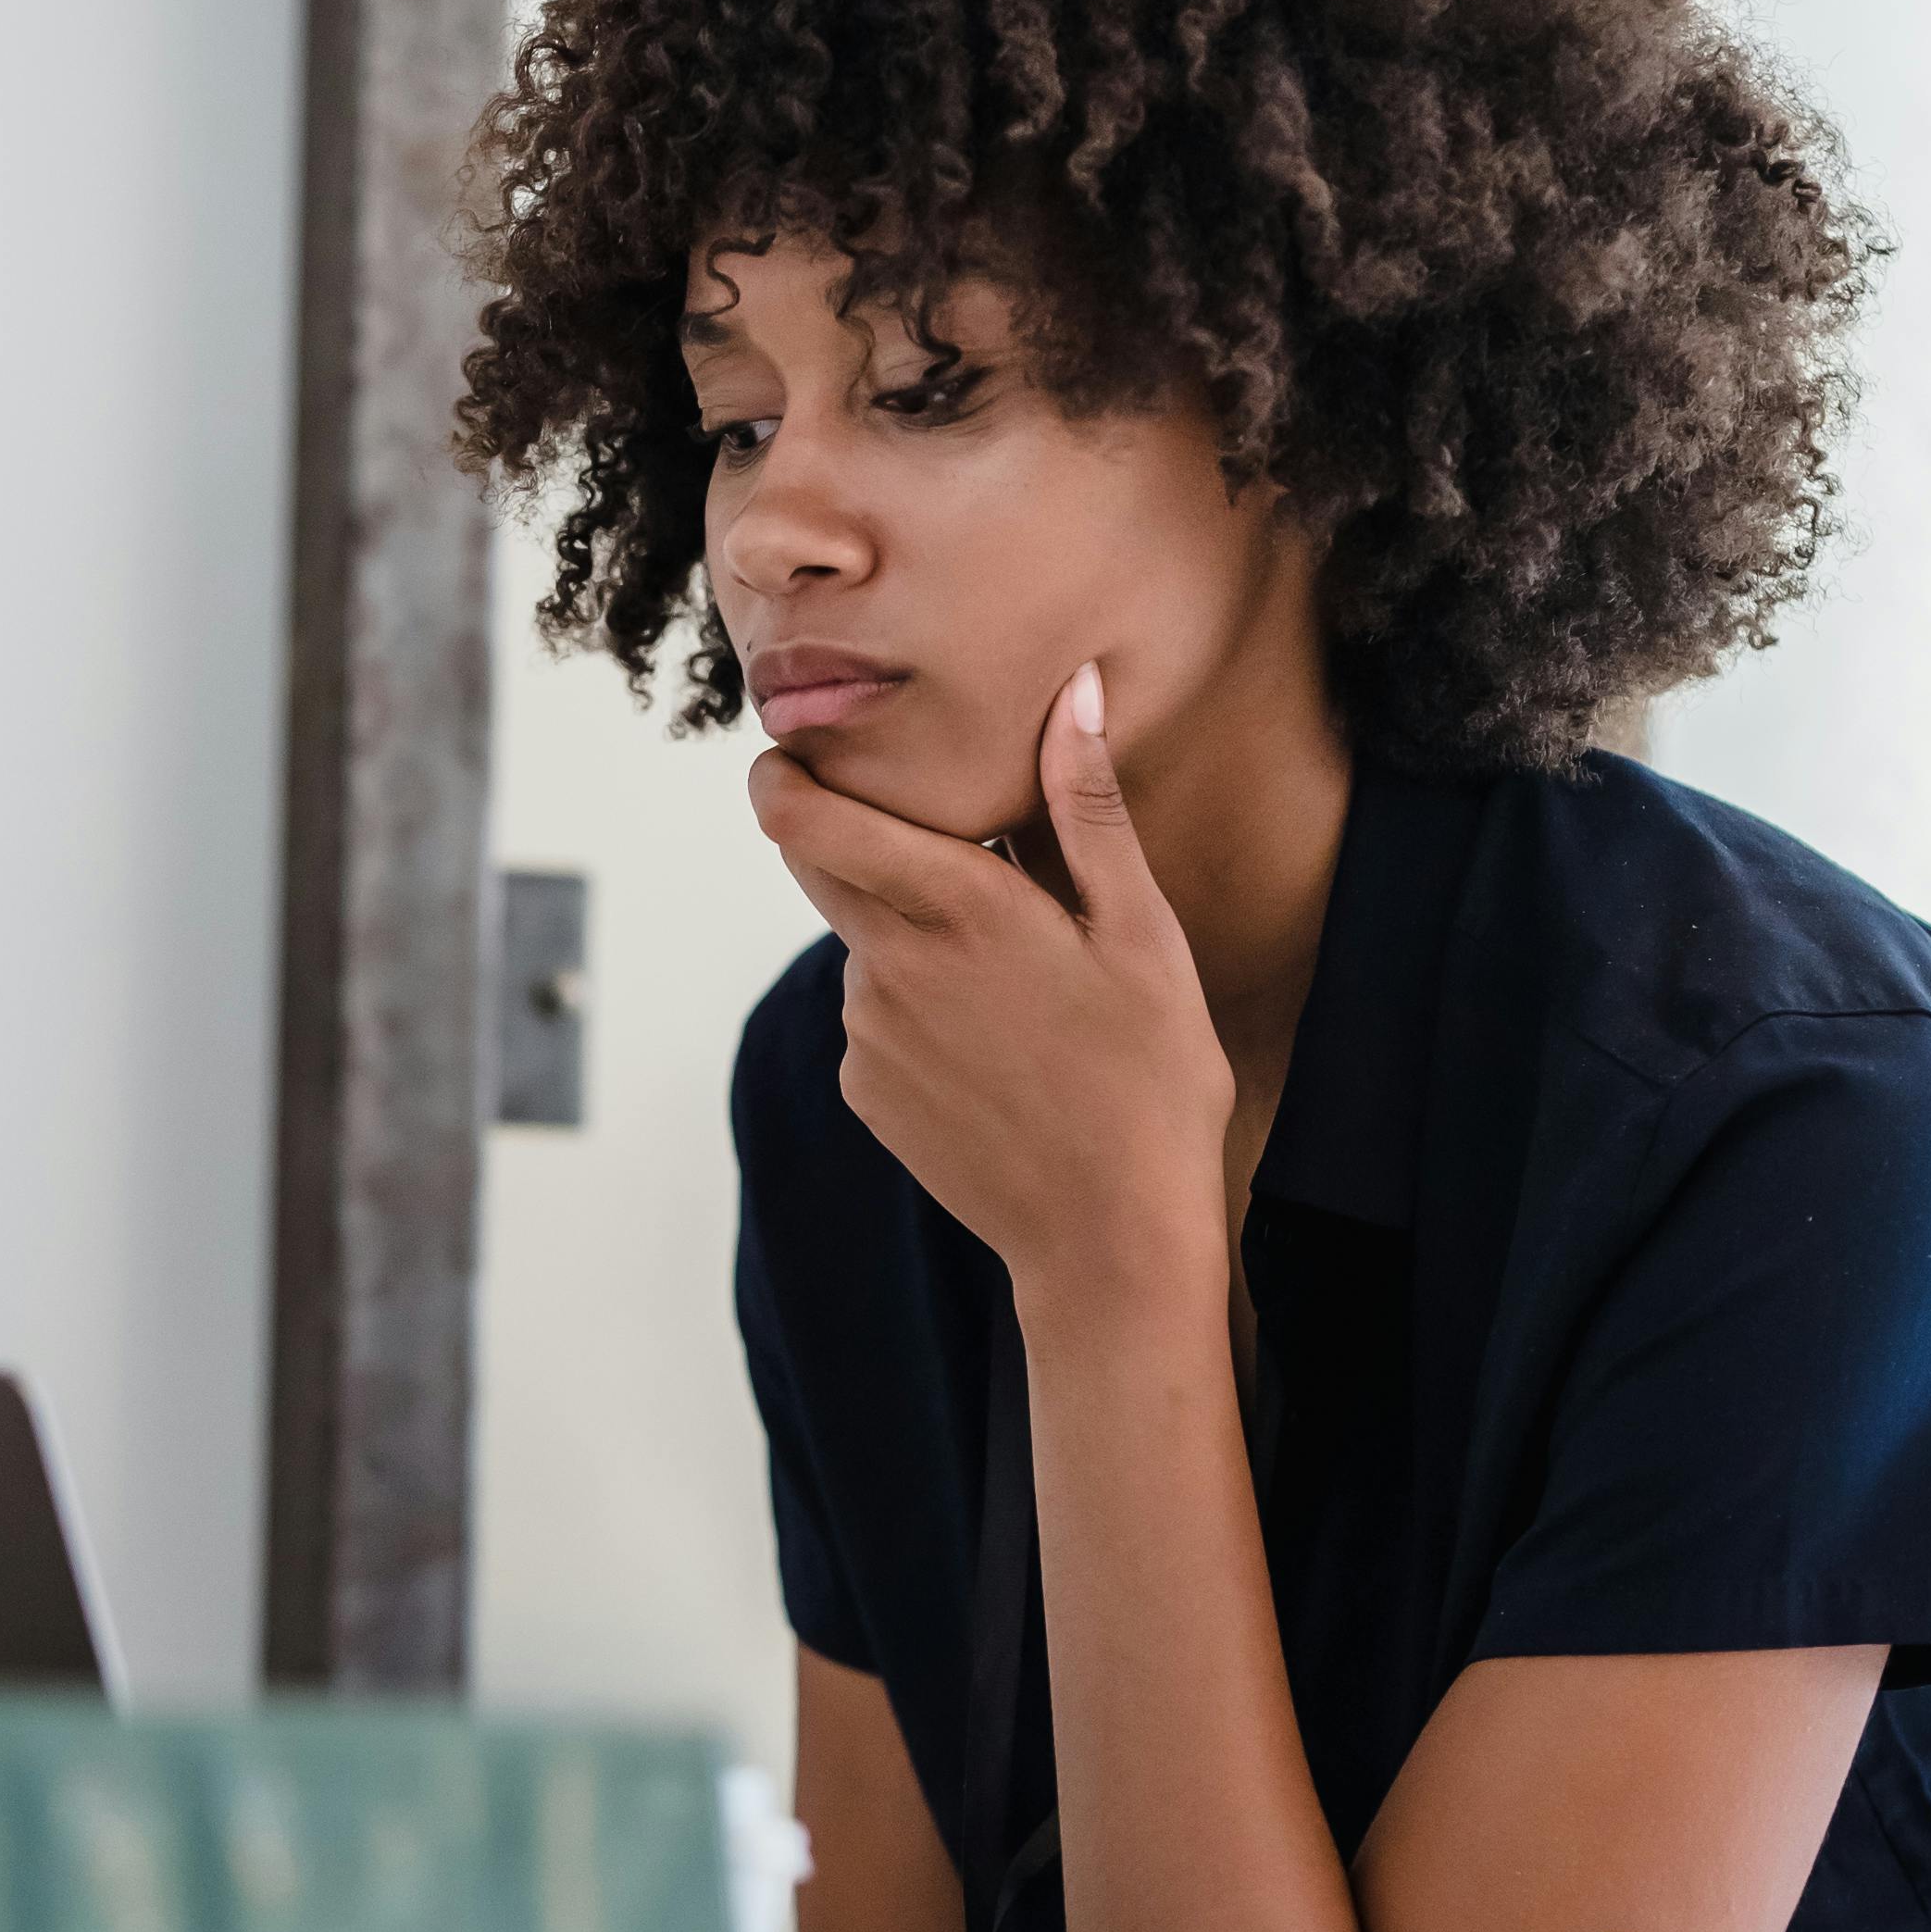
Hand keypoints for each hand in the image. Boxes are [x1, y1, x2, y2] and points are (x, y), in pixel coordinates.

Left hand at [750, 666, 1233, 1331]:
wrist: (1108, 1243)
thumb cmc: (1149, 1081)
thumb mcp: (1143, 934)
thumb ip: (1088, 807)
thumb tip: (1075, 688)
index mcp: (956, 909)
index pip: (806, 818)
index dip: (781, 774)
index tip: (793, 748)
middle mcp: (888, 967)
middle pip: (817, 866)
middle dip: (848, 834)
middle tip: (930, 837)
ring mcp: (866, 1035)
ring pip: (864, 944)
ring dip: (912, 936)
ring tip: (1016, 985)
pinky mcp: (864, 1091)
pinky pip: (875, 1017)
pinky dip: (918, 1008)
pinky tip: (998, 1048)